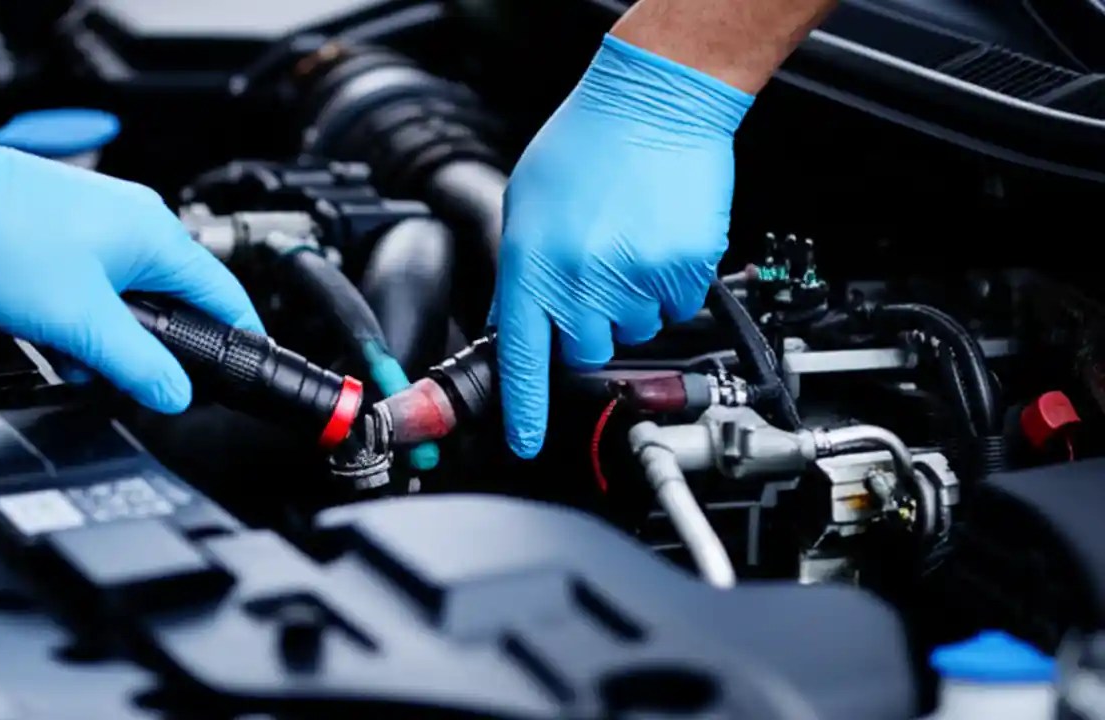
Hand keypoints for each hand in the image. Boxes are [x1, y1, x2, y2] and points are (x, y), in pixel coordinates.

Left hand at [0, 106, 260, 413]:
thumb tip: (175, 393)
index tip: (242, 368)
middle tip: (123, 373)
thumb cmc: (0, 236)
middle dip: (149, 346)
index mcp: (161, 239)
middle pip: (175, 300)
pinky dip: (81, 310)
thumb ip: (136, 365)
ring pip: (130, 295)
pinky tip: (48, 326)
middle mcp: (142, 222)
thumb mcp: (79, 322)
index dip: (239, 339)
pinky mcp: (73, 225)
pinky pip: (98, 280)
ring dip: (106, 332)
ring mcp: (107, 220)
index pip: (226, 296)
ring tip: (67, 348)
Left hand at [491, 34, 753, 457]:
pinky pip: (673, 308)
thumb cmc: (589, 143)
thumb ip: (520, 269)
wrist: (657, 100)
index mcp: (532, 262)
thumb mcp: (527, 205)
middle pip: (584, 351)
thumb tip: (512, 322)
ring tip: (628, 244)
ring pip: (633, 331)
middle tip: (596, 278)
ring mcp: (633, 279)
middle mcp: (580, 278)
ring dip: (630, 303)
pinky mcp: (680, 272)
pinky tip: (657, 242)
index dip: (524, 407)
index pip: (522, 355)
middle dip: (588, 328)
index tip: (525, 441)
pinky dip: (668, 286)